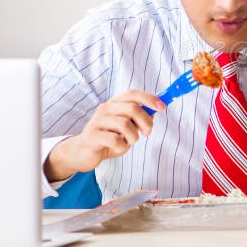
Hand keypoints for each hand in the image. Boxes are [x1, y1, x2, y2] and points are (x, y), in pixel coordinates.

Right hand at [43, 90, 163, 181]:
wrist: (83, 153)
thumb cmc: (108, 139)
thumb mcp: (126, 128)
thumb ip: (138, 119)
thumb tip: (154, 111)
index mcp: (114, 104)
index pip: (133, 94)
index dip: (149, 98)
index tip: (163, 107)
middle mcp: (105, 109)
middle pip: (133, 109)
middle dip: (146, 122)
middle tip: (147, 133)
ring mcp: (97, 121)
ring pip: (125, 124)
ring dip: (134, 137)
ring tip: (130, 142)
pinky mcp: (92, 136)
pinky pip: (115, 140)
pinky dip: (122, 146)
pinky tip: (118, 147)